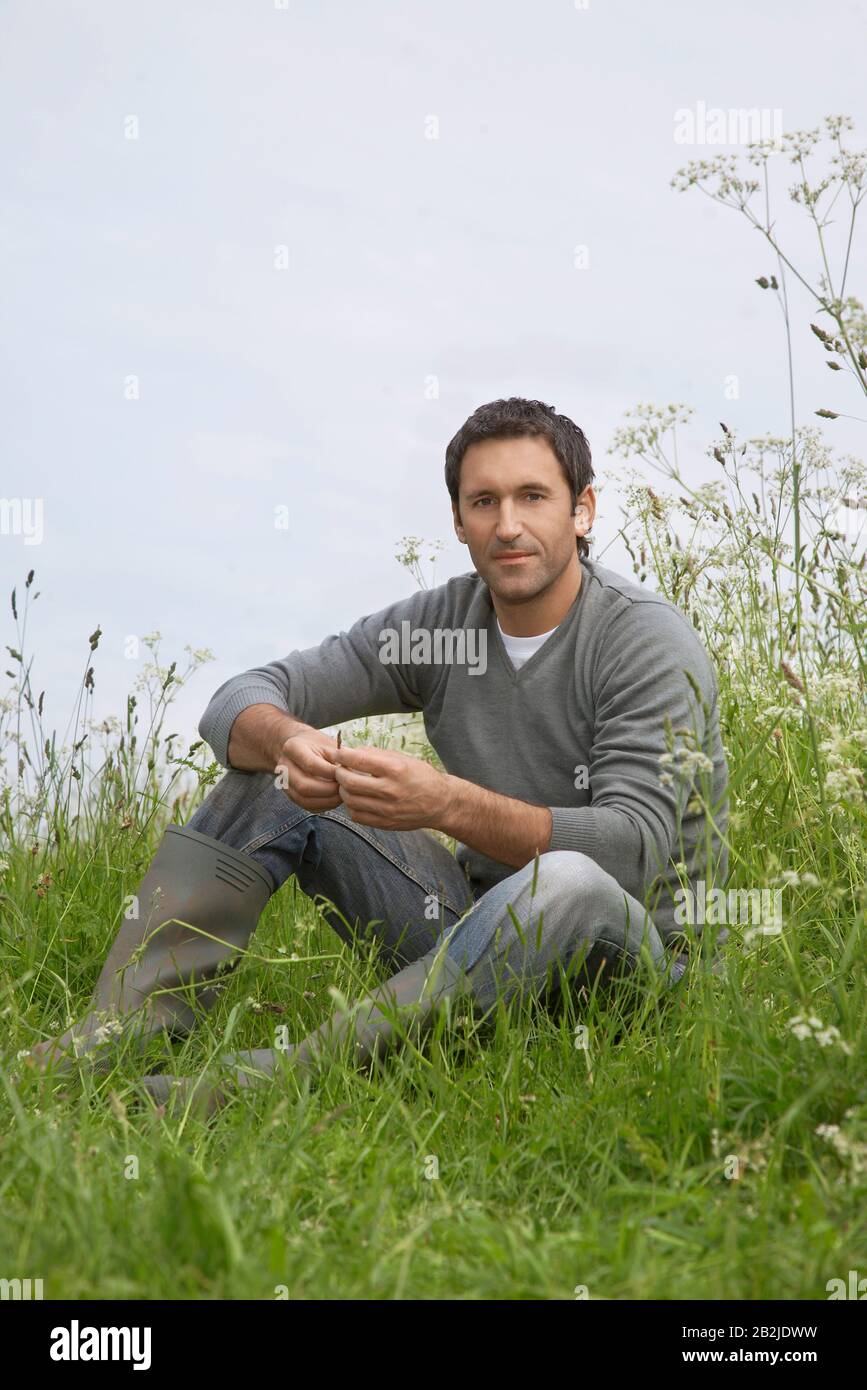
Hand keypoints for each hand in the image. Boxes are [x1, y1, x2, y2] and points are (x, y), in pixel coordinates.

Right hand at [274, 728, 341, 810]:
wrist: (300, 748)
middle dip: (328, 790)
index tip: (346, 773)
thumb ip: (339, 756)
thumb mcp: (328, 743)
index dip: (331, 772)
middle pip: (304, 786)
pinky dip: (324, 805)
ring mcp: (285, 782)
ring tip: (343, 794)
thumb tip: (354, 772)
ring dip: (327, 800)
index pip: (311, 764)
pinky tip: (336, 799)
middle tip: (345, 787)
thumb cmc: (318, 745)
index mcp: (292, 747)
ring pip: (304, 799)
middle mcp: (284, 766)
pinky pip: (307, 806)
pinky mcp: (291, 795)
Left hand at [331, 745, 452, 830]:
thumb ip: (376, 755)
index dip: (343, 755)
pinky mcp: (385, 823)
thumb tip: (351, 751)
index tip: (339, 752)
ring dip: (343, 790)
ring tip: (347, 784)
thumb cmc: (421, 776)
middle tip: (340, 769)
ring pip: (350, 800)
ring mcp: (387, 809)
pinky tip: (357, 799)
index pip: (359, 760)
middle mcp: (390, 790)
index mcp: (395, 769)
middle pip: (350, 782)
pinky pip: (357, 816)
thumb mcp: (403, 759)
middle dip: (339, 773)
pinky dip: (351, 806)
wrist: (441, 803)